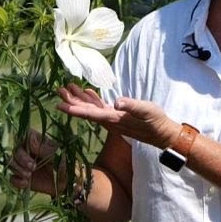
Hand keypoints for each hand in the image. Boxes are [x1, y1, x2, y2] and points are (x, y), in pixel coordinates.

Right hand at [8, 129, 61, 195]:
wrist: (68, 185)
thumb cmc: (66, 165)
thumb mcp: (57, 156)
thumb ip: (43, 148)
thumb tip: (29, 137)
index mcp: (38, 142)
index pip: (24, 135)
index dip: (23, 141)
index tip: (31, 151)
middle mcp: (28, 151)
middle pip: (15, 149)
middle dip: (21, 159)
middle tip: (33, 167)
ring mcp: (24, 164)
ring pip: (11, 162)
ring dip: (17, 169)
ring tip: (29, 176)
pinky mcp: (22, 177)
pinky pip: (12, 178)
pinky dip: (17, 181)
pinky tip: (25, 184)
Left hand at [56, 83, 178, 148]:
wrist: (162, 134)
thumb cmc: (155, 122)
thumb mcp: (146, 111)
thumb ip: (131, 106)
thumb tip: (117, 102)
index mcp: (114, 119)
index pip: (90, 114)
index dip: (75, 109)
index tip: (61, 104)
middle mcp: (109, 121)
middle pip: (86, 111)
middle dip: (72, 101)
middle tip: (59, 90)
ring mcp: (112, 119)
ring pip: (91, 109)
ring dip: (79, 98)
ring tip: (67, 88)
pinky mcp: (117, 116)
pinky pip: (100, 108)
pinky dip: (92, 100)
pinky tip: (87, 92)